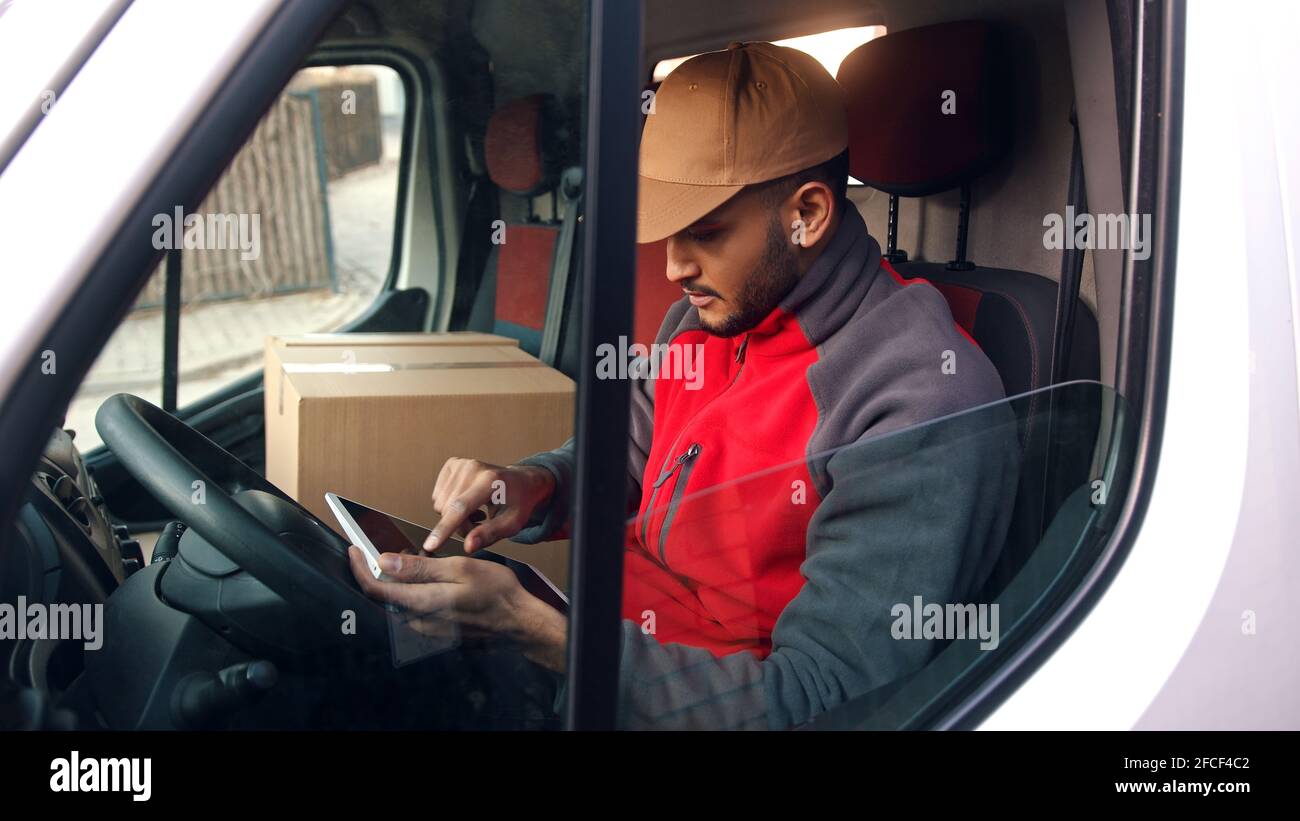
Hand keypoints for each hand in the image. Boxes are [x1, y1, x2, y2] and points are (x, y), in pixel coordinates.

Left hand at [348, 546, 566, 670]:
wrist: (519, 624)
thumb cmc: (497, 593)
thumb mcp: (460, 568)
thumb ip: (420, 568)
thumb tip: (385, 562)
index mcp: (422, 603)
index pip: (375, 589)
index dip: (359, 568)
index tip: (354, 550)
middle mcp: (419, 622)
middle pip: (383, 599)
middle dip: (378, 573)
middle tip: (387, 551)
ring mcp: (427, 632)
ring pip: (398, 605)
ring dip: (397, 584)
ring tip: (412, 562)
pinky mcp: (437, 634)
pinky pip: (413, 613)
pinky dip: (411, 594)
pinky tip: (428, 581)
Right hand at [425, 458, 554, 553]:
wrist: (521, 482)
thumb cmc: (518, 503)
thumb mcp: (512, 523)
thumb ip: (490, 534)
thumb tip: (468, 547)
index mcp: (490, 481)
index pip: (460, 508)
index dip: (444, 529)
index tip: (430, 546)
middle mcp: (472, 467)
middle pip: (448, 510)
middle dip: (460, 526)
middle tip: (480, 525)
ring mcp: (461, 464)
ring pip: (440, 505)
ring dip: (454, 517)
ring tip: (476, 513)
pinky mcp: (452, 464)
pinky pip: (437, 496)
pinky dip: (449, 505)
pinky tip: (467, 503)